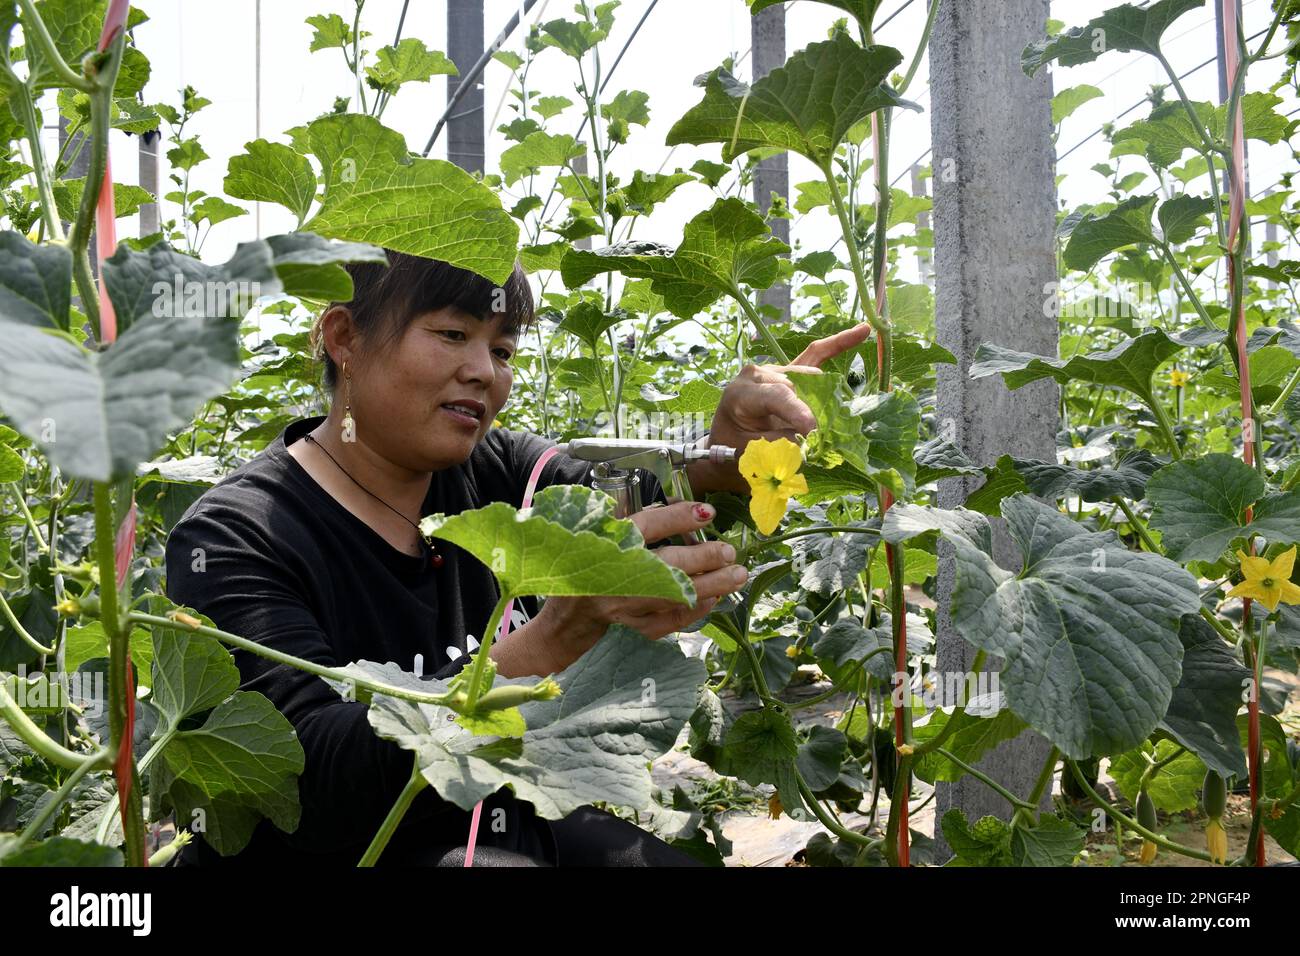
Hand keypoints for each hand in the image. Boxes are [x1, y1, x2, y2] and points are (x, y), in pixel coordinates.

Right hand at [532, 501, 747, 670]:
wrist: (567, 616)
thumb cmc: (591, 564)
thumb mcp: (604, 532)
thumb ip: (643, 522)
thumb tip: (691, 511)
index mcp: (604, 543)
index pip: (643, 528)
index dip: (677, 519)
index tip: (707, 513)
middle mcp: (613, 575)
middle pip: (663, 566)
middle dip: (701, 559)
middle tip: (729, 551)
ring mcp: (623, 606)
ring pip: (672, 597)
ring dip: (709, 586)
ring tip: (736, 574)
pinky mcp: (632, 628)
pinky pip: (669, 621)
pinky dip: (694, 610)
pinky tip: (714, 597)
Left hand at [693, 323, 875, 494]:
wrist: (725, 448)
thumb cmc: (734, 452)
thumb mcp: (751, 454)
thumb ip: (781, 442)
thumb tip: (814, 436)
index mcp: (740, 394)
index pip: (777, 395)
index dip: (800, 412)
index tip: (814, 431)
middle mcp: (757, 375)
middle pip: (797, 384)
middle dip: (813, 409)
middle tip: (823, 435)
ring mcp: (774, 370)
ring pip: (811, 375)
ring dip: (826, 396)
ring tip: (835, 416)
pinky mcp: (789, 373)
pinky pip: (816, 354)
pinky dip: (839, 343)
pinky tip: (863, 331)